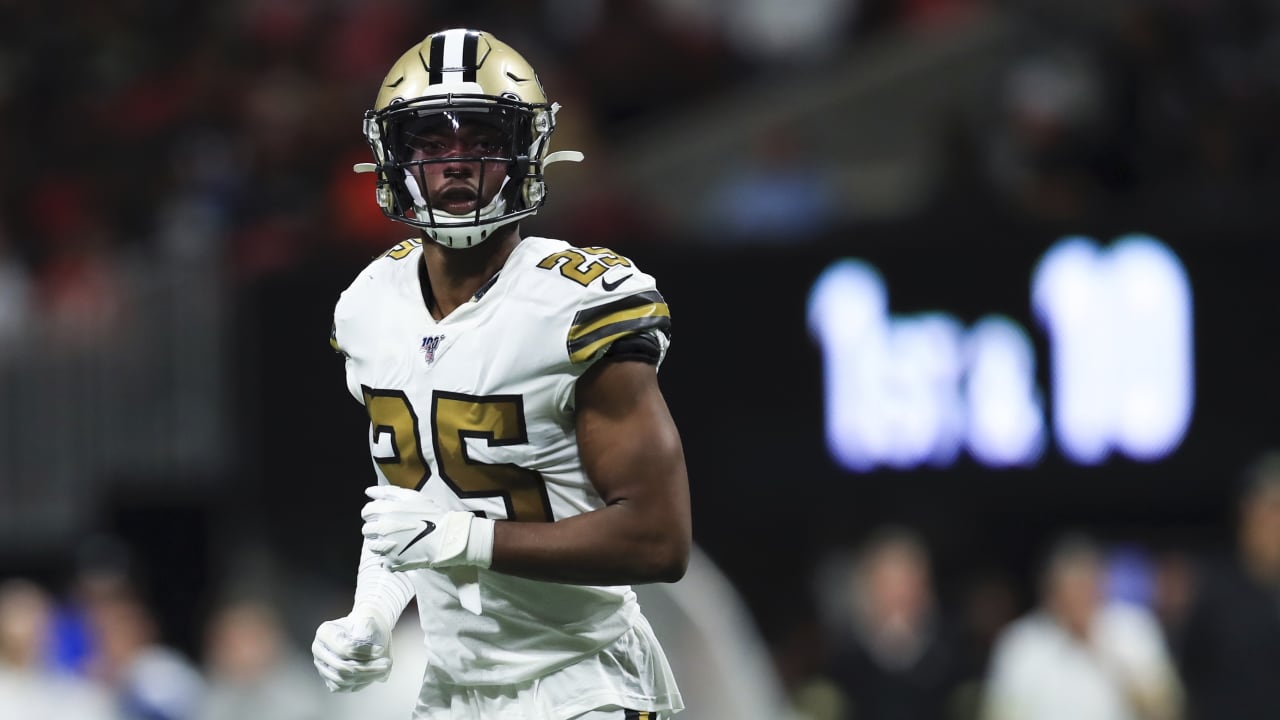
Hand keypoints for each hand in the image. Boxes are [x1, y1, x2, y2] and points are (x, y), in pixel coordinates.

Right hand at [311, 612, 392, 692]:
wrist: (365, 631)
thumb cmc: (367, 626)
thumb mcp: (369, 622)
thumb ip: (368, 632)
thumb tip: (372, 650)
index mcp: (325, 632)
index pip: (344, 649)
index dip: (364, 653)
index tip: (381, 650)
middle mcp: (318, 650)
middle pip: (342, 667)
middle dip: (367, 668)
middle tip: (386, 664)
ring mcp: (321, 665)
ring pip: (342, 680)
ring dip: (366, 677)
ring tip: (383, 670)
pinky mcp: (327, 677)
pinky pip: (342, 687)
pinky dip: (359, 684)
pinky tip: (373, 675)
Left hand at [361, 485, 493, 571]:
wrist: (446, 537)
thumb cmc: (431, 514)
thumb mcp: (412, 496)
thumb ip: (388, 492)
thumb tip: (368, 491)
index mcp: (385, 511)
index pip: (366, 512)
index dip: (374, 513)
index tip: (384, 515)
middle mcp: (382, 529)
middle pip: (367, 530)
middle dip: (376, 528)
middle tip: (392, 528)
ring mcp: (386, 547)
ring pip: (372, 546)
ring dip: (381, 543)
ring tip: (397, 541)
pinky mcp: (393, 562)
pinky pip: (383, 561)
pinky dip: (389, 558)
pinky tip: (401, 552)